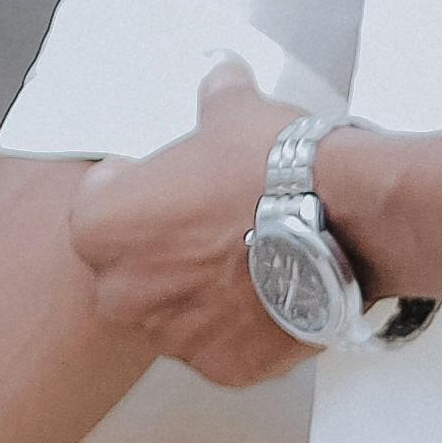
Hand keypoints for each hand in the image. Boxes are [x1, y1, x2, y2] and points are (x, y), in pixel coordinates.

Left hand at [68, 57, 316, 389]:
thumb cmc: (275, 165)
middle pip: (130, 271)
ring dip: (200, 293)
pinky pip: (219, 347)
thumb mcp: (235, 112)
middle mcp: (122, 291)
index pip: (97, 207)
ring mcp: (173, 335)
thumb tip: (219, 74)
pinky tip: (273, 294)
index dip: (134, 190)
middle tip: (211, 225)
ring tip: (250, 260)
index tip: (165, 185)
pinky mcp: (222, 367)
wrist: (345, 218)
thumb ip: (214, 96)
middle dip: (162, 253)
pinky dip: (240, 328)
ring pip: (174, 314)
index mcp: (102, 227)